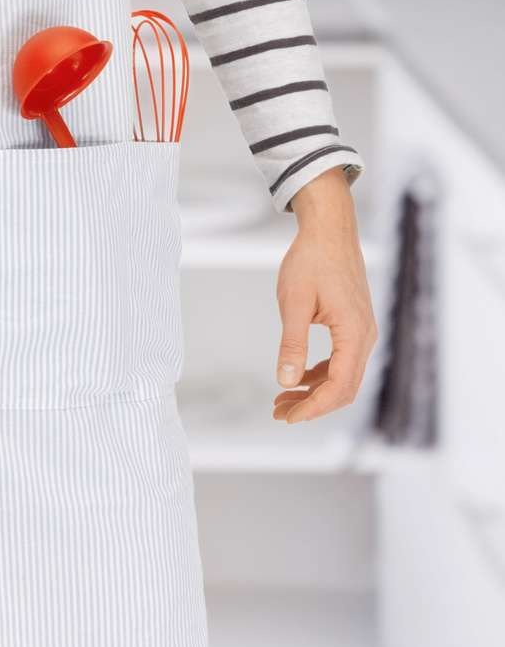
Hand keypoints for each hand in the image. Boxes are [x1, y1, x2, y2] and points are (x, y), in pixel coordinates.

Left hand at [272, 168, 378, 421]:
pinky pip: (341, 360)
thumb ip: (292, 344)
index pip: (339, 386)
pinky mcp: (354, 325)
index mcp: (354, 332)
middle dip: (312, 405)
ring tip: (283, 398)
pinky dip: (320, 373)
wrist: (329, 230)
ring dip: (315, 391)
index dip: (313, 407)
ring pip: (343, 376)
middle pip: (344, 388)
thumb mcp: (294, 302)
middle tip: (280, 412)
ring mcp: (362, 331)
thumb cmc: (312, 259)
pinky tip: (299, 377)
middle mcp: (365, 336)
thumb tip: (287, 381)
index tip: (288, 416)